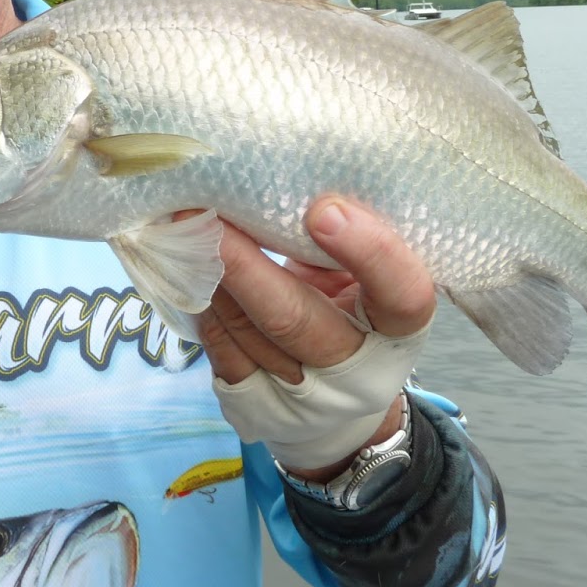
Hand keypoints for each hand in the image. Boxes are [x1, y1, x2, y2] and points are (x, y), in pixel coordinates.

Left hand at [197, 195, 435, 475]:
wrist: (340, 407)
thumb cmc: (357, 315)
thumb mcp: (371, 280)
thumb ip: (349, 243)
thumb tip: (291, 179)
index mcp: (399, 331)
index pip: (402, 296)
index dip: (369, 253)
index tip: (325, 210)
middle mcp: (354, 372)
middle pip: (293, 319)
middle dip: (244, 263)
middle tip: (206, 211)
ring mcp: (299, 396)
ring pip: (242, 328)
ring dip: (209, 272)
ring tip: (184, 222)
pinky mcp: (250, 403)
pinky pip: (215, 344)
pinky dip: (200, 296)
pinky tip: (189, 262)